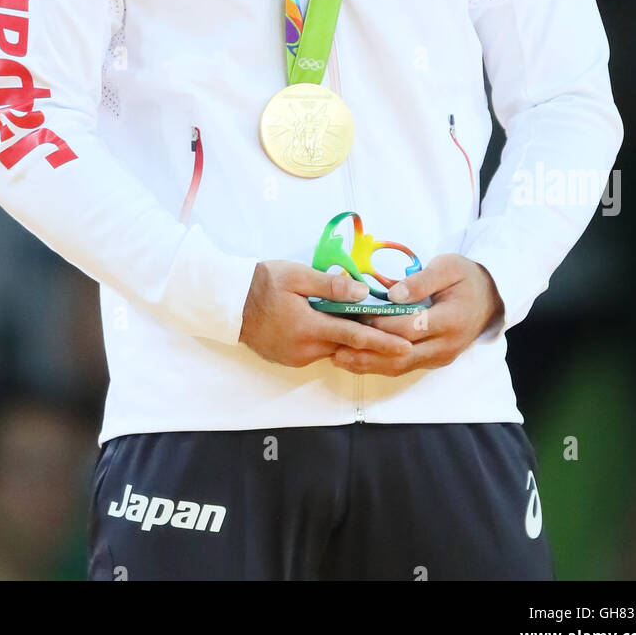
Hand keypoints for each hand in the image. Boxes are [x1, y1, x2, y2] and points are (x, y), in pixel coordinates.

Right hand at [238, 260, 414, 369]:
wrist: (229, 302)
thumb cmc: (262, 282)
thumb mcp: (296, 275)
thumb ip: (331, 285)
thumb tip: (363, 293)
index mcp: (309, 328)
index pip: (355, 337)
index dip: (383, 343)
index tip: (406, 348)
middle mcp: (306, 349)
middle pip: (348, 347)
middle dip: (375, 345)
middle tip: (403, 340)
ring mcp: (297, 357)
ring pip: (335, 350)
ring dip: (354, 343)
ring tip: (376, 331)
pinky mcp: (290, 359)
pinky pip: (320, 351)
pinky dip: (335, 343)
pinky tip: (342, 330)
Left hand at [329, 254, 504, 378]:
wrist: (490, 298)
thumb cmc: (466, 277)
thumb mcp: (449, 267)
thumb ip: (422, 281)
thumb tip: (393, 295)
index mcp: (451, 320)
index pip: (410, 327)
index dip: (382, 325)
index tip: (355, 317)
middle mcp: (446, 345)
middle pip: (401, 355)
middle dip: (367, 351)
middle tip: (336, 345)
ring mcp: (440, 357)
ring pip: (400, 367)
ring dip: (369, 364)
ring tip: (338, 358)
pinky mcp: (433, 361)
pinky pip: (404, 366)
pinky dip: (379, 364)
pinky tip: (356, 360)